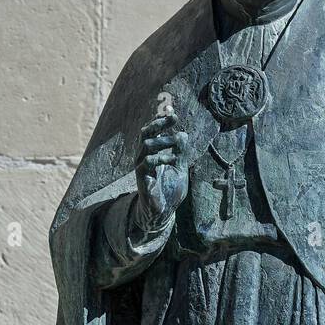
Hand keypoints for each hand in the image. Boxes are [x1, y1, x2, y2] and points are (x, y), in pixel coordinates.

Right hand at [135, 108, 188, 228]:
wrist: (163, 211)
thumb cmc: (170, 189)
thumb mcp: (180, 168)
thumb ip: (181, 153)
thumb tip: (183, 134)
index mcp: (153, 152)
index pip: (152, 131)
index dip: (161, 120)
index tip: (173, 112)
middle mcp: (144, 156)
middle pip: (145, 133)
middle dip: (159, 123)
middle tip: (174, 118)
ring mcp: (141, 166)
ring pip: (146, 145)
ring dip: (164, 140)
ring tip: (177, 141)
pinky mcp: (142, 178)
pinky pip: (147, 162)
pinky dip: (161, 158)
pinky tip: (172, 159)